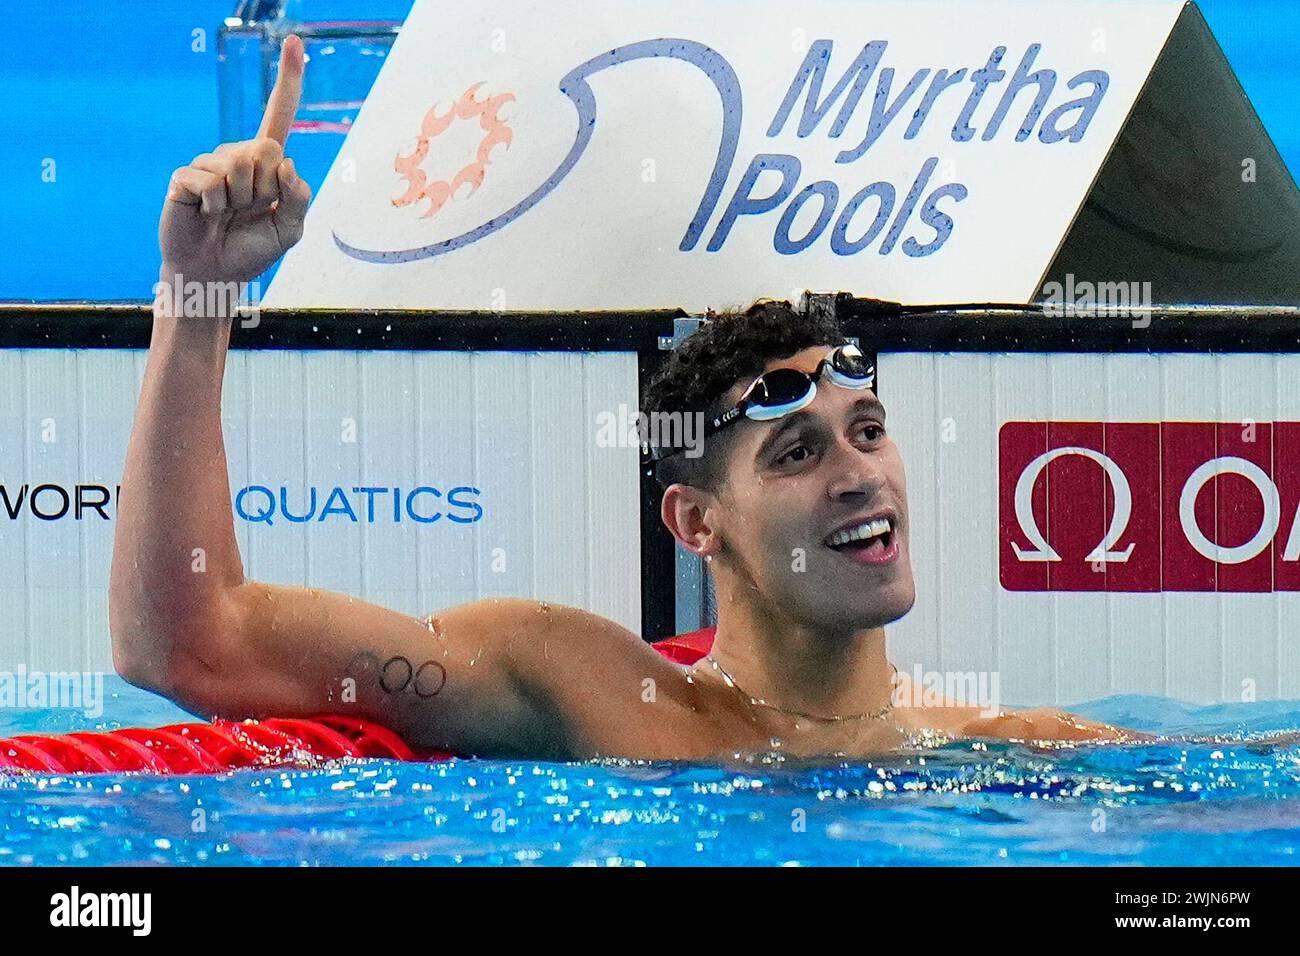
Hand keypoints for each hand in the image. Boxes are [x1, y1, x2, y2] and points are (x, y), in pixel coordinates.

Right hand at [159, 35, 311, 284]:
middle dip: (266, 188)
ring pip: (240, 165)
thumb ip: (299, 197)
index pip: (279, 116)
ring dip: (241, 200)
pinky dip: (215, 205)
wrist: (215, 275)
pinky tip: (208, 214)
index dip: (289, 81)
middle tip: (250, 211)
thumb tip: (285, 162)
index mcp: (267, 165)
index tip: (297, 43)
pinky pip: (211, 181)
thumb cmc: (252, 250)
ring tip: (227, 214)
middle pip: (267, 149)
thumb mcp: (290, 229)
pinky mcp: (186, 177)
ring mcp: (210, 164)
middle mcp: (238, 156)